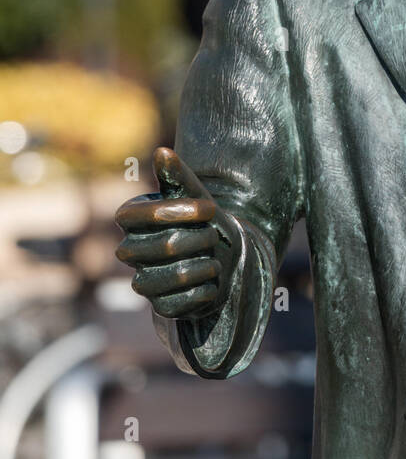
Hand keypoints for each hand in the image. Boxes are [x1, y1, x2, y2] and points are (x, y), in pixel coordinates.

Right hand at [115, 148, 240, 319]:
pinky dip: (205, 290)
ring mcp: (142, 282)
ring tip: (215, 258)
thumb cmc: (203, 219)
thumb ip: (177, 175)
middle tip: (213, 235)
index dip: (177, 212)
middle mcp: (128, 251)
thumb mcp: (195, 194)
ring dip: (205, 265)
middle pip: (165, 246)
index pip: (140, 215)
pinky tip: (211, 281)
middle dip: (199, 239)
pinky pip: (182, 301)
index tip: (210, 208)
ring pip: (175, 276)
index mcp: (131, 220)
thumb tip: (162, 151)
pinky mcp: (159, 307)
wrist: (223, 255)